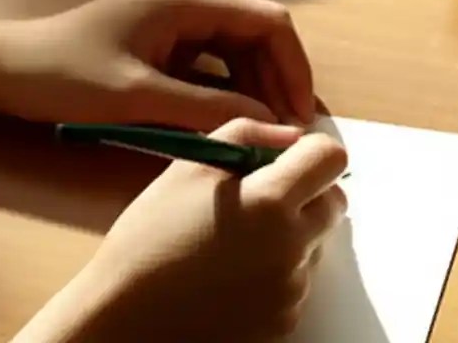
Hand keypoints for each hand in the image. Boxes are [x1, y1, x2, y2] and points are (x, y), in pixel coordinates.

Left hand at [0, 0, 315, 128]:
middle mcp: (190, 4)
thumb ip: (208, 111)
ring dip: (259, 92)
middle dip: (281, 83)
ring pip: (241, 55)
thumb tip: (273, 126)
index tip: (300, 114)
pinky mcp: (164, 47)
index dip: (295, 67)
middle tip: (288, 134)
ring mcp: (177, 25)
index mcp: (188, 1)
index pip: (270, 22)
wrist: (0, 71)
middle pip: (261, 37)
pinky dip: (231, 96)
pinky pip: (215, 68)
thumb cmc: (62, 77)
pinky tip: (232, 127)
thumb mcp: (137, 99)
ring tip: (266, 135)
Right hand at [12, 119, 348, 341]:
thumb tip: (292, 135)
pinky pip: (297, 284)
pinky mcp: (285, 321)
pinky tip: (233, 278)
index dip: (312, 153)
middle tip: (260, 201)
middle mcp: (292, 247)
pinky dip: (277, 276)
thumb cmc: (147, 242)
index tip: (288, 160)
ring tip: (235, 245)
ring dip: (291, 237)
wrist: (123, 323)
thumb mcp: (188, 170)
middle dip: (306, 194)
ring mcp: (292, 289)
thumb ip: (247, 135)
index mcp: (271, 202)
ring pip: (315, 245)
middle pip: (334, 203)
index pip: (332, 159)